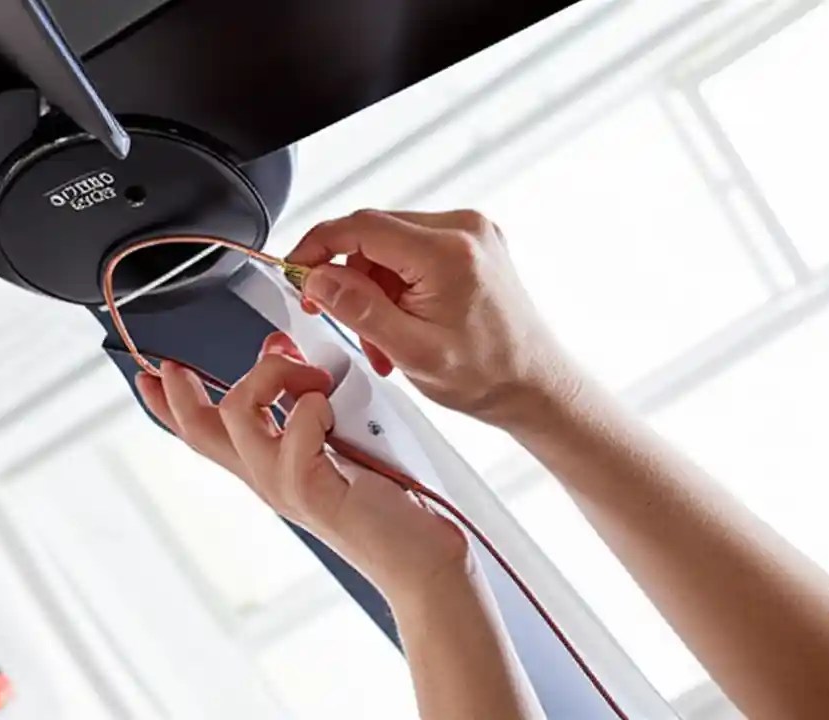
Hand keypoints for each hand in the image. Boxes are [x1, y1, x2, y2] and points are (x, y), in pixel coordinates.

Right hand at [135, 332, 466, 603]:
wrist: (423, 561)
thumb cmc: (391, 503)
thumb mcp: (339, 443)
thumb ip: (310, 409)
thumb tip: (291, 361)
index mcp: (272, 466)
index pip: (206, 433)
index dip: (170, 406)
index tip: (148, 375)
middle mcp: (269, 478)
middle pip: (202, 430)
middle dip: (183, 392)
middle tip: (181, 364)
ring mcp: (286, 485)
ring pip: (239, 413)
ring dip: (273, 377)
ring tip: (311, 379)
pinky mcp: (314, 490)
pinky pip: (294, 429)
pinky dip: (312, 406)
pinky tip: (333, 412)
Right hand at [286, 209, 579, 429]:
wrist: (534, 385)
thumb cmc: (487, 375)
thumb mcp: (412, 352)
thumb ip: (359, 310)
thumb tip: (317, 279)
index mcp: (448, 252)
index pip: (361, 226)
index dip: (317, 245)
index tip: (295, 269)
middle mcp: (463, 230)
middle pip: (372, 235)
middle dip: (350, 280)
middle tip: (344, 323)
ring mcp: (470, 233)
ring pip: (387, 245)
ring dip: (373, 289)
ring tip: (384, 338)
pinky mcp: (470, 243)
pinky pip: (411, 251)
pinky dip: (395, 285)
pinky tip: (402, 321)